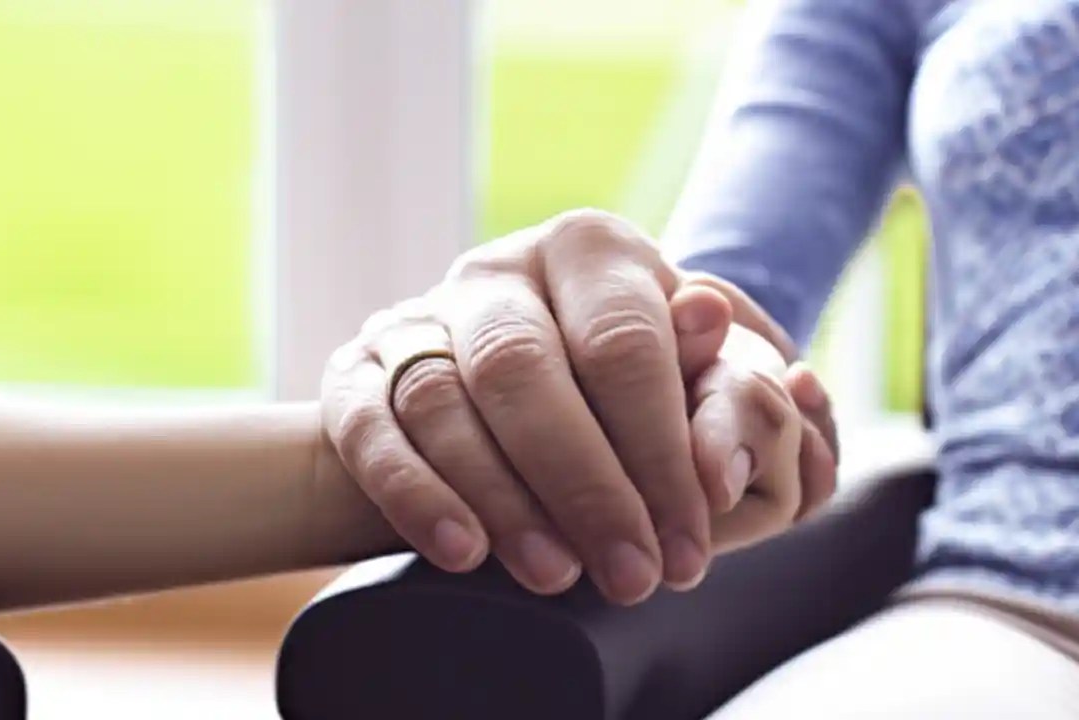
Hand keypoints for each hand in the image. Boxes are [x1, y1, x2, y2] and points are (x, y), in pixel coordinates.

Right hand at [321, 210, 834, 604]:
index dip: (660, 451)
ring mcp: (421, 316)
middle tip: (632, 576)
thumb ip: (719, 367)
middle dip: (584, 485)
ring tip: (556, 576)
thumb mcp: (695, 380)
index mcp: (591, 250)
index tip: (689, 545)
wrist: (515, 401)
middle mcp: (499, 270)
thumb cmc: (627, 394)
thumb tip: (710, 323)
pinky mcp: (359, 370)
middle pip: (525, 369)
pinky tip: (465, 550)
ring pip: (443, 399)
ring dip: (501, 497)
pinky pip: (370, 426)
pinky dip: (415, 491)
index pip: (623, 343)